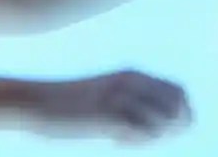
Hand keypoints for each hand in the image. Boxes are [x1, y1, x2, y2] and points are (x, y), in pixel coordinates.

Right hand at [33, 70, 192, 144]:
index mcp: (134, 74)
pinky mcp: (109, 115)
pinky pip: (143, 132)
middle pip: (180, 107)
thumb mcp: (105, 94)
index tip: (155, 131)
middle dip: (173, 129)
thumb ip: (131, 100)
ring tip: (125, 141)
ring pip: (165, 120)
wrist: (37, 102)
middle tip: (145, 140)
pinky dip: (136, 143)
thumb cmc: (69, 104)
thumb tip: (157, 121)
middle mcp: (133, 82)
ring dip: (154, 138)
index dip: (177, 116)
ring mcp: (122, 97)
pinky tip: (114, 143)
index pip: (180, 93)